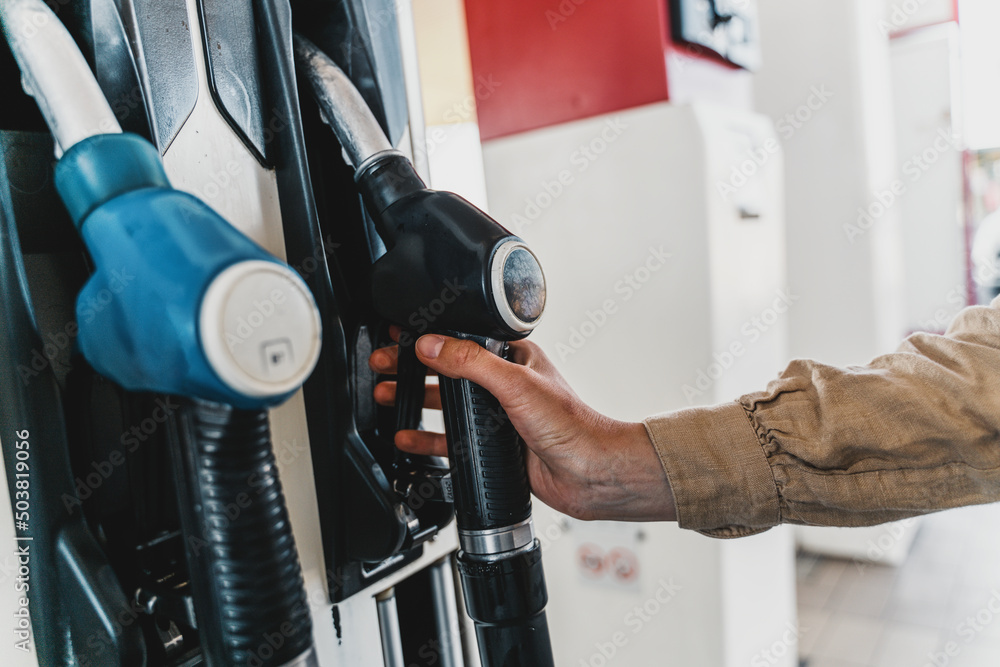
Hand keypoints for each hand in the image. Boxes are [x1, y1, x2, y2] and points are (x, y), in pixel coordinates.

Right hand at [369, 329, 675, 521]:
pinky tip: (408, 437)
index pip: (462, 340)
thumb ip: (471, 362)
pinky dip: (427, 437)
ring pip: (446, 404)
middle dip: (411, 367)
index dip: (428, 337)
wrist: (591, 474)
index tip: (398, 336)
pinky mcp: (494, 446)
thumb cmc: (573, 425)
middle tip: (381, 365)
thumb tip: (432, 344)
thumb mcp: (516, 384)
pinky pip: (452, 439)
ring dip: (414, 399)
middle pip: (446, 370)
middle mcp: (504, 384)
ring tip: (384, 395)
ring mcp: (497, 416)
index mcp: (514, 358)